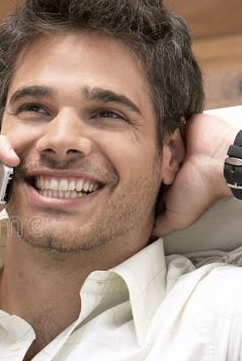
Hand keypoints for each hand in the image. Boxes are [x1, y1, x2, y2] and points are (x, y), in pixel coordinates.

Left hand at [153, 114, 233, 236]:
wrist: (221, 161)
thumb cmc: (203, 187)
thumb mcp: (178, 217)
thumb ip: (160, 225)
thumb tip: (144, 235)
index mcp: (163, 179)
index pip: (140, 177)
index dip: (142, 180)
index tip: (158, 184)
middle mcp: (166, 161)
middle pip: (141, 158)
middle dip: (151, 165)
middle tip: (169, 172)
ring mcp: (171, 143)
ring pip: (150, 142)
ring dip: (163, 150)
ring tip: (181, 157)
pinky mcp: (176, 126)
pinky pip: (160, 125)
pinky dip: (170, 134)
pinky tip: (182, 143)